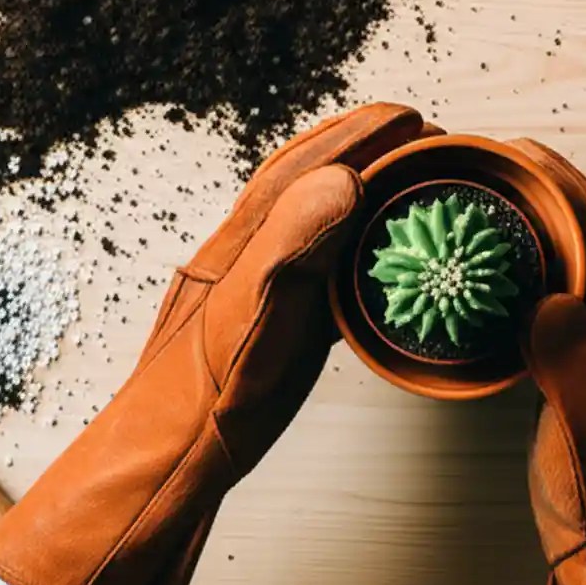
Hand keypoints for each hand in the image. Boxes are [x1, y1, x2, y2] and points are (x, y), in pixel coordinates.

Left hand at [0, 104, 432, 584]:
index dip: (363, 134)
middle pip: (313, 181)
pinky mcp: (276, 326)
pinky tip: (377, 264)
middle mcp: (254, 252)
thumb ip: (292, 245)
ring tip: (407, 185)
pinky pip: (325, 273)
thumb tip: (345, 178)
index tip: (412, 118)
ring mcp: (264, 288)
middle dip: (365, 150)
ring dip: (362, 197)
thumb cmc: (198, 397)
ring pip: (319, 225)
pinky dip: (357, 254)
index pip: (311, 164)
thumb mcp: (251, 314)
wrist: (163, 466)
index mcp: (248, 238)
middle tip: (421, 138)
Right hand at [509, 139, 585, 584]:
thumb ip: (573, 374)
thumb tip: (555, 303)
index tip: (535, 156)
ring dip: (555, 229)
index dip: (572, 197)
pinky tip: (518, 276)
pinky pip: (570, 309)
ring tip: (513, 197)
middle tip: (516, 158)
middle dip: (563, 196)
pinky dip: (544, 275)